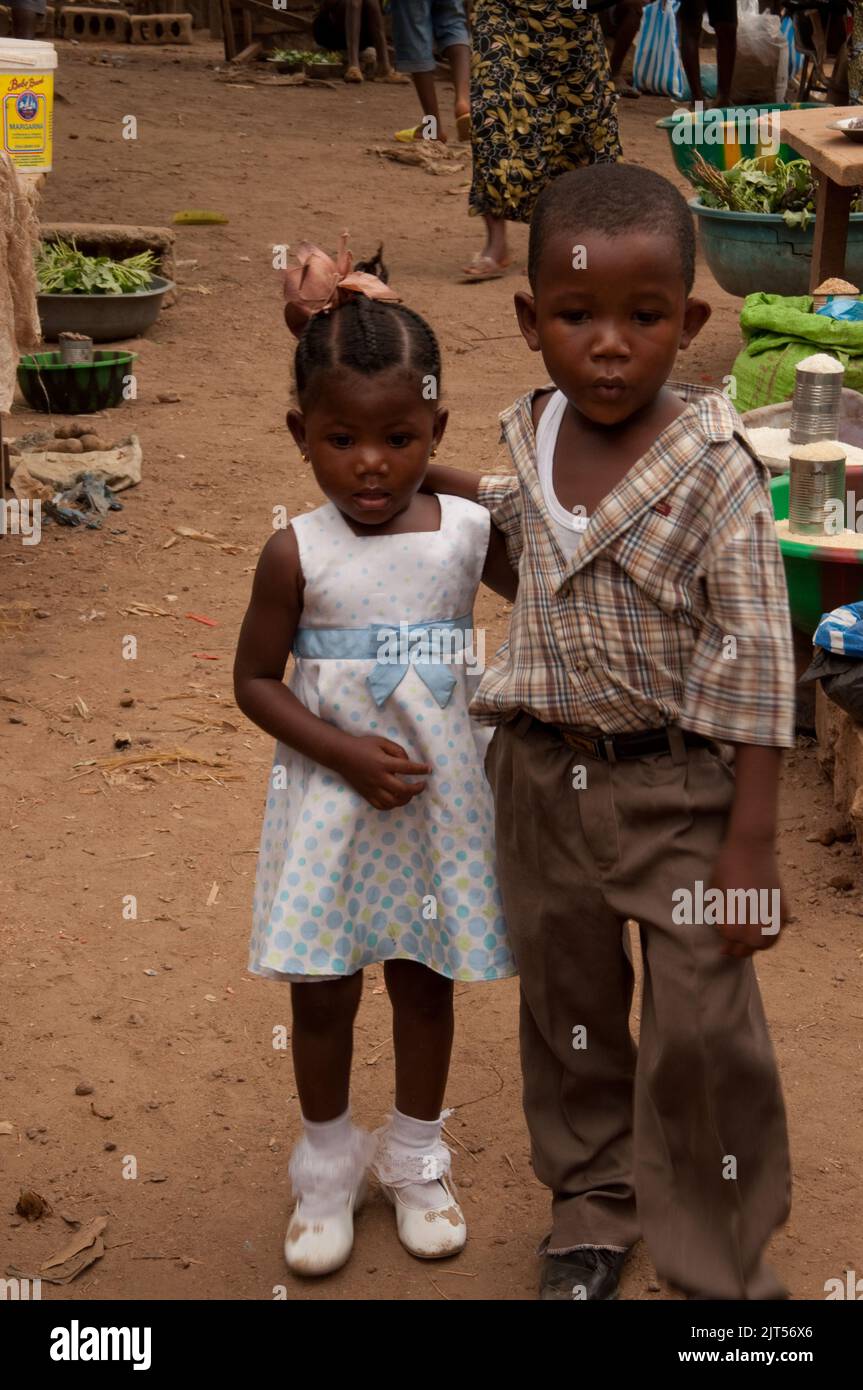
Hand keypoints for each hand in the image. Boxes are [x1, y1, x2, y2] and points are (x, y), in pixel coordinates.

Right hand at [337, 735, 431, 809]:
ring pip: (393, 802)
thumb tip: (408, 761)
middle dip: (417, 789)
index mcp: (383, 763)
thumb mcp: (381, 742)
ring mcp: (372, 789)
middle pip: (403, 790)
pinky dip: (392, 805)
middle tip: (422, 784)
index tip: (428, 770)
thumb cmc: (363, 746)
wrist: (341, 755)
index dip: (420, 769)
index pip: (407, 768)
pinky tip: (397, 799)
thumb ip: (397, 750)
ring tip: (410, 793)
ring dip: (406, 799)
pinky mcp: (366, 795)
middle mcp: (379, 778)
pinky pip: (381, 806)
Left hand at [709, 839, 788, 957]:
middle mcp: (756, 914)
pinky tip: (762, 935)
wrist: (751, 846)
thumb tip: (725, 931)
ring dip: (757, 946)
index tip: (721, 945)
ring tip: (747, 944)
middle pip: (750, 945)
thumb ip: (721, 914)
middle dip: (740, 950)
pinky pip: (779, 930)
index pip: (731, 938)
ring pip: (767, 941)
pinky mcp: (783, 905)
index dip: (726, 942)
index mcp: (736, 911)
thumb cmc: (727, 867)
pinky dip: (771, 936)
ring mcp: (772, 910)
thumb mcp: (716, 891)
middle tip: (732, 950)